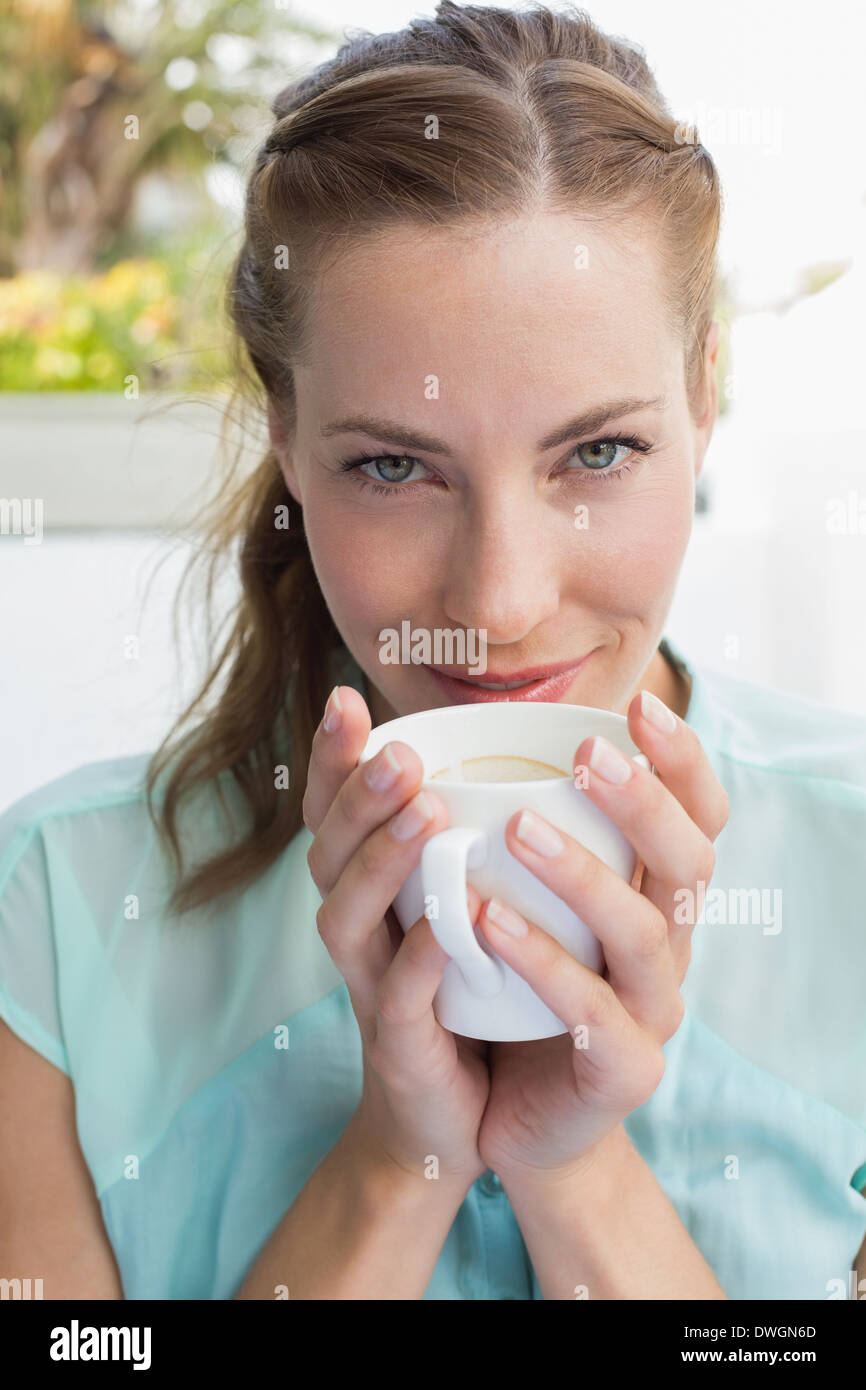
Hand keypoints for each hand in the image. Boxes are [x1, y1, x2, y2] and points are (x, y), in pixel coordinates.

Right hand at [303, 685, 490, 1190]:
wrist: (464, 1116)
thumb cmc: (473, 992)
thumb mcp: (468, 901)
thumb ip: (477, 834)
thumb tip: (528, 741)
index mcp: (371, 887)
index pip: (335, 811)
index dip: (333, 758)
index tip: (344, 698)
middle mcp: (358, 929)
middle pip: (329, 851)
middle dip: (358, 795)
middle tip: (399, 753)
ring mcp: (370, 986)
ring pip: (348, 915)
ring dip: (382, 859)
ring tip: (423, 808)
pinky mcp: (400, 1044)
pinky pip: (400, 997)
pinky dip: (416, 956)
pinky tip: (445, 922)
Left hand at [471, 689, 729, 1181]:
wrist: (511, 1115)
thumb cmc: (512, 990)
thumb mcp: (526, 903)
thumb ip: (524, 835)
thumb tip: (480, 737)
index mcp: (654, 896)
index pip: (697, 817)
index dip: (683, 762)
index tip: (641, 704)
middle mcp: (668, 946)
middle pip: (690, 861)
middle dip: (644, 801)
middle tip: (587, 754)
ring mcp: (652, 1009)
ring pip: (642, 931)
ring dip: (582, 873)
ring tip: (516, 828)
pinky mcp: (621, 1068)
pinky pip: (590, 1011)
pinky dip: (540, 960)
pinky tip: (488, 919)